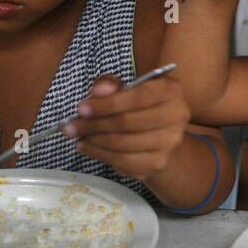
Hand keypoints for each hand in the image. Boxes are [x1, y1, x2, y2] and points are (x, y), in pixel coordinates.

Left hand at [66, 74, 190, 180]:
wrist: (162, 136)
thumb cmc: (140, 107)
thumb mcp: (128, 88)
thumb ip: (111, 84)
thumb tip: (98, 91)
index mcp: (171, 91)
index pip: (137, 97)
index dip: (107, 104)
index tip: (81, 108)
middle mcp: (177, 116)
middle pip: (128, 122)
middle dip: (94, 124)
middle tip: (70, 126)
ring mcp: (170, 142)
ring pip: (123, 143)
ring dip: (94, 141)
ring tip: (77, 137)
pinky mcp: (158, 162)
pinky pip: (123, 161)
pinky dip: (100, 155)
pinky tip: (88, 148)